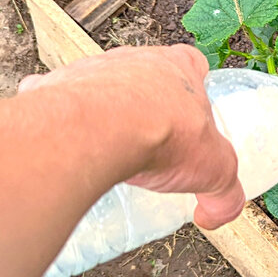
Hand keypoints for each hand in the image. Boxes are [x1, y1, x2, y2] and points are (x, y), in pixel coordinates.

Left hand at [18, 45, 244, 228]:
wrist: (96, 129)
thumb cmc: (158, 133)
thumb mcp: (215, 171)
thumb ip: (224, 196)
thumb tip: (216, 215)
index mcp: (178, 68)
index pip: (192, 63)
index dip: (193, 86)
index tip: (190, 111)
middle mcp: (134, 61)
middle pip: (144, 76)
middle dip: (147, 104)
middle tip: (150, 139)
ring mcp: (91, 71)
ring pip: (99, 87)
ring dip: (105, 113)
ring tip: (110, 150)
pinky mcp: (53, 88)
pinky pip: (55, 103)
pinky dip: (63, 125)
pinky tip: (71, 150)